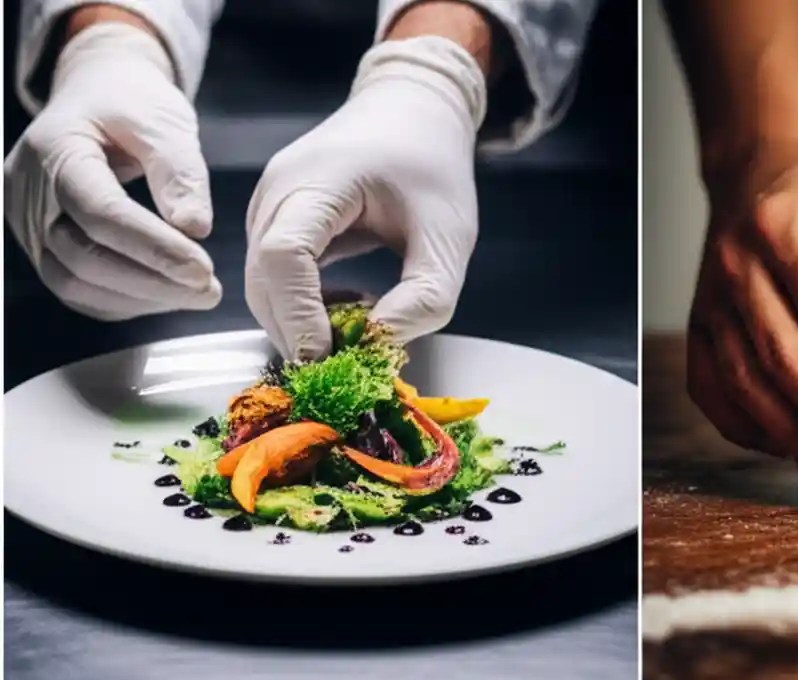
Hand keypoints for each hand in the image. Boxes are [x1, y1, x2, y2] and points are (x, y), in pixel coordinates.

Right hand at [3, 18, 218, 319]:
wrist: (98, 95)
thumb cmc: (132, 103)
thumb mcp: (164, 121)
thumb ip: (179, 172)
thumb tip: (195, 228)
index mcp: (56, 149)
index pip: (99, 211)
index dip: (153, 248)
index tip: (203, 269)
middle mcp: (29, 191)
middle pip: (83, 256)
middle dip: (152, 280)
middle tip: (209, 290)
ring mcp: (28, 222)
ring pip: (75, 282)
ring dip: (140, 297)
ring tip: (195, 293)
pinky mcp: (41, 245)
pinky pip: (76, 288)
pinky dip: (123, 300)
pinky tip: (165, 292)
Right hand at [245, 35, 484, 361]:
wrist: (412, 109)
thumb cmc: (433, 165)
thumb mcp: (449, 235)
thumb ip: (425, 296)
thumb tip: (381, 343)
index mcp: (317, 182)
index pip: (283, 257)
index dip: (300, 315)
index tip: (330, 357)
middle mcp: (278, 192)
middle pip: (264, 279)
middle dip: (299, 332)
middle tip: (348, 366)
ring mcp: (270, 205)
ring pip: (263, 285)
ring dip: (302, 323)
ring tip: (360, 331)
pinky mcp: (277, 219)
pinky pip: (275, 275)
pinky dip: (304, 305)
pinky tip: (351, 305)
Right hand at [687, 139, 797, 491]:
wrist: (755, 170)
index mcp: (786, 232)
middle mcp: (739, 269)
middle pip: (784, 358)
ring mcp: (710, 303)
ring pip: (748, 383)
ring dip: (795, 436)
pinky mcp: (697, 328)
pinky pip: (713, 390)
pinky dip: (748, 427)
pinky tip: (789, 449)